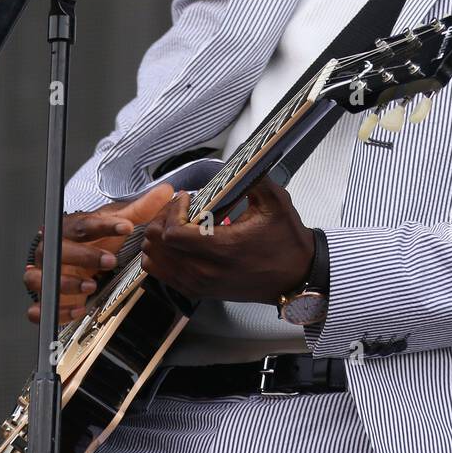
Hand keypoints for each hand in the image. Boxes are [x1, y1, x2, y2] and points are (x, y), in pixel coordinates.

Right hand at [24, 182, 173, 325]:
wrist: (70, 258)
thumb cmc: (92, 240)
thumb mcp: (116, 224)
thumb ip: (141, 210)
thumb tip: (166, 191)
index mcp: (69, 229)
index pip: (85, 224)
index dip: (105, 225)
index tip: (127, 226)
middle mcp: (52, 250)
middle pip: (60, 250)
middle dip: (85, 256)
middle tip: (111, 260)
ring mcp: (45, 274)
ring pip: (45, 278)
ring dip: (66, 284)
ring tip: (91, 286)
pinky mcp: (44, 297)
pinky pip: (40, 306)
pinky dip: (57, 310)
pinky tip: (77, 310)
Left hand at [140, 174, 314, 304]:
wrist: (297, 277)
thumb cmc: (287, 242)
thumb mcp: (276, 202)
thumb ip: (252, 177)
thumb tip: (234, 160)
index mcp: (222, 248)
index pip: (172, 233)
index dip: (172, 211)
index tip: (187, 198)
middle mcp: (206, 270)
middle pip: (157, 246)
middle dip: (162, 219)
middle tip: (179, 207)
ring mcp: (200, 284)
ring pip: (154, 262)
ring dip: (159, 238)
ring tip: (176, 223)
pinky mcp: (199, 292)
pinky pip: (162, 276)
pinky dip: (162, 257)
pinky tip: (178, 243)